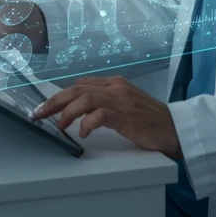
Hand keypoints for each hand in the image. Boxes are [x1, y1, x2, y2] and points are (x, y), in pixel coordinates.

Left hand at [33, 75, 182, 154]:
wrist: (176, 128)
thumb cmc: (150, 119)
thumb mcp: (127, 104)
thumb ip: (106, 100)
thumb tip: (79, 104)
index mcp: (115, 83)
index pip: (80, 84)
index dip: (60, 95)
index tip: (45, 106)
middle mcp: (116, 88)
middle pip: (77, 89)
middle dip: (55, 101)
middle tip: (39, 114)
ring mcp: (122, 100)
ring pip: (85, 99)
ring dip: (67, 113)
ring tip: (60, 126)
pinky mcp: (127, 116)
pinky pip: (100, 115)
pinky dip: (87, 123)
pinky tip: (83, 133)